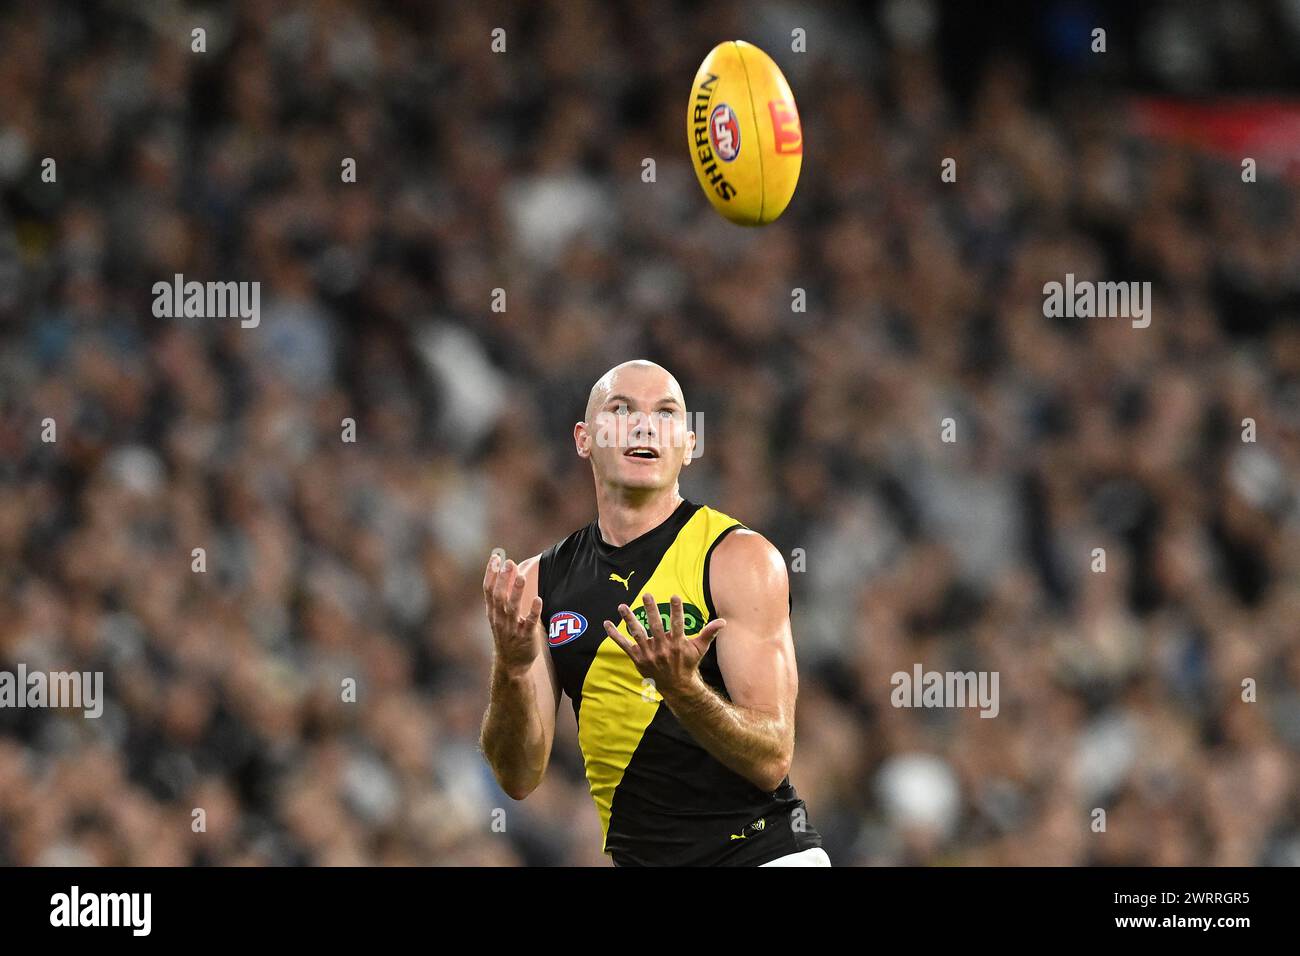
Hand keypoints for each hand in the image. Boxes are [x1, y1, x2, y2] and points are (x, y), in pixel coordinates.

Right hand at [483, 551, 543, 674]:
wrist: (511, 664)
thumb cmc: (507, 634)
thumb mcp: (499, 616)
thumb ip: (501, 596)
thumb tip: (505, 570)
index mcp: (492, 612)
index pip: (488, 590)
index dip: (491, 573)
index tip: (495, 557)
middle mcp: (499, 619)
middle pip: (499, 596)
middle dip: (503, 579)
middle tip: (509, 563)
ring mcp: (512, 628)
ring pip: (512, 608)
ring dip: (517, 592)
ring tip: (520, 576)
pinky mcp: (526, 637)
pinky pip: (529, 623)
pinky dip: (533, 611)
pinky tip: (538, 599)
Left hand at [603, 592, 725, 698]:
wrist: (677, 687)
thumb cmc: (688, 664)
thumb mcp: (699, 649)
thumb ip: (709, 633)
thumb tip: (723, 621)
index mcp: (677, 644)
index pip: (677, 624)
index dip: (676, 610)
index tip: (674, 596)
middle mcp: (662, 648)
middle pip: (655, 625)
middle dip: (651, 610)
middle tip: (646, 595)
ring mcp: (648, 653)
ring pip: (637, 633)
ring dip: (629, 619)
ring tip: (622, 606)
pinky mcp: (637, 658)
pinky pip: (624, 645)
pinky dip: (614, 635)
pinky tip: (606, 623)